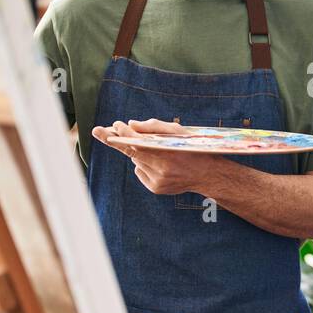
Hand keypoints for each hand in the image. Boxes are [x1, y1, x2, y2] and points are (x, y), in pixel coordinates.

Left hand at [92, 118, 227, 195]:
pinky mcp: (156, 188)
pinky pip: (141, 172)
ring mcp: (157, 180)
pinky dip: (145, 166)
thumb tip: (131, 125)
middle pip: (132, 152)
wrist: (207, 174)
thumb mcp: (178, 131)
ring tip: (157, 152)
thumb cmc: (192, 148)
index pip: (136, 142)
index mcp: (166, 151)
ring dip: (139, 153)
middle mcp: (160, 168)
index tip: (112, 126)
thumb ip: (154, 126)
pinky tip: (160, 165)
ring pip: (136, 161)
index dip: (122, 134)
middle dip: (120, 140)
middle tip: (104, 130)